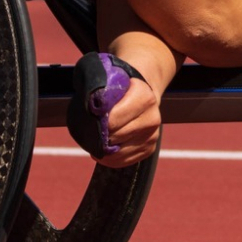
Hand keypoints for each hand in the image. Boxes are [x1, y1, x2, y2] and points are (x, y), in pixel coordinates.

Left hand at [66, 52, 160, 167]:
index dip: (98, 123)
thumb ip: (100, 92)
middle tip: (89, 133)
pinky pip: (126, 161)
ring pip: (119, 153)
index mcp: (144, 97)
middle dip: (100, 137)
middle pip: (116, 137)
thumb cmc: (122, 86)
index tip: (89, 119)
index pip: (113, 120)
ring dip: (104, 151)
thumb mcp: (112, 80)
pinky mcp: (150, 148)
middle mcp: (152, 118)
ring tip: (95, 143)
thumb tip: (88, 108)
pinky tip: (105, 151)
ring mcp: (152, 135)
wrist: (145, 91)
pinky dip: (112, 159)